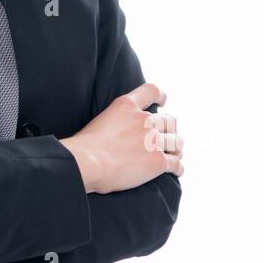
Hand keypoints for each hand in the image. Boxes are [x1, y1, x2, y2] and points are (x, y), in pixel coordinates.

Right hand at [60, 82, 183, 193]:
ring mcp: (153, 140)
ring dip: (176, 149)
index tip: (163, 102)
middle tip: (166, 139)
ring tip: (174, 155)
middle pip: (169, 120)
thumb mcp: (100, 120)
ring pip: (177, 142)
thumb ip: (116, 121)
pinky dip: (178, 167)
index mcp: (127, 106)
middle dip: (169, 130)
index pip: (151, 91)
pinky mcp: (158, 161)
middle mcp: (144, 120)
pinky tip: (176, 171)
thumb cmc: (85, 146)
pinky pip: (176, 163)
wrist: (87, 162)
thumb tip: (117, 135)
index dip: (161, 96)